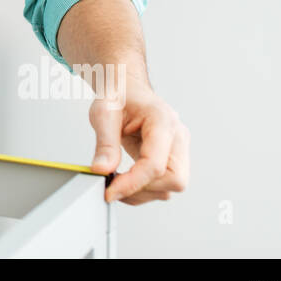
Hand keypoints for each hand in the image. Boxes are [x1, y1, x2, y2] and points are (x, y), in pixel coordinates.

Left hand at [88, 82, 189, 203]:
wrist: (127, 89)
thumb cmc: (118, 96)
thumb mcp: (103, 114)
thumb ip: (105, 143)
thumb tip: (101, 170)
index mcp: (162, 121)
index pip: (155, 164)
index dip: (132, 183)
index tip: (110, 191)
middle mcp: (178, 136)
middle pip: (174, 180)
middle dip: (143, 188)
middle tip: (113, 186)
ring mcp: (179, 148)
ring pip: (171, 186)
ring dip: (143, 191)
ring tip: (116, 181)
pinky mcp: (174, 158)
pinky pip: (165, 184)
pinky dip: (144, 189)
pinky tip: (125, 180)